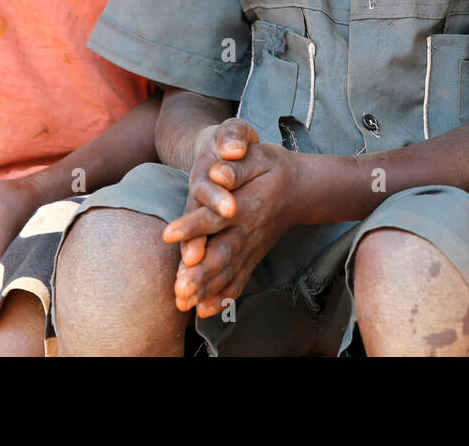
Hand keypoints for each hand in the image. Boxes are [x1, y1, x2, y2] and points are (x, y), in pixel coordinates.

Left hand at [164, 118, 303, 316]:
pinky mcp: (253, 257)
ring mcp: (252, 248)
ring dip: (206, 289)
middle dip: (200, 272)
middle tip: (180, 289)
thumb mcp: (259, 156)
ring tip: (183, 302)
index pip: (215, 216)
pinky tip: (204, 311)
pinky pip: (239, 280)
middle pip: (222, 253)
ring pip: (228, 272)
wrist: (301, 189)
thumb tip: (217, 172)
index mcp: (247, 204)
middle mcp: (249, 230)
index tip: (167, 234)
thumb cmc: (272, 168)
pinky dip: (223, 296)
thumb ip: (238, 165)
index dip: (193, 225)